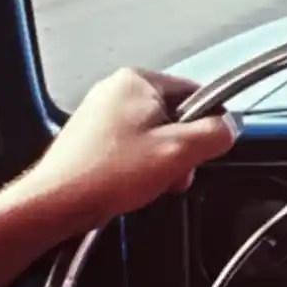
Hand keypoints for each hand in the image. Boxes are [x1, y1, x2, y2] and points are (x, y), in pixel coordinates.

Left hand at [17, 68, 238, 230]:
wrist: (54, 205)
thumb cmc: (106, 175)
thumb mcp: (180, 152)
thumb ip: (216, 134)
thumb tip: (231, 126)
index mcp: (137, 80)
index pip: (196, 93)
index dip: (207, 125)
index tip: (203, 149)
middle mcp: (115, 91)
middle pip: (175, 117)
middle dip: (181, 150)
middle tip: (172, 172)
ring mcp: (100, 114)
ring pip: (154, 136)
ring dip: (161, 162)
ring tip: (147, 182)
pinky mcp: (91, 139)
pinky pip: (132, 148)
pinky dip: (138, 167)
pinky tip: (130, 185)